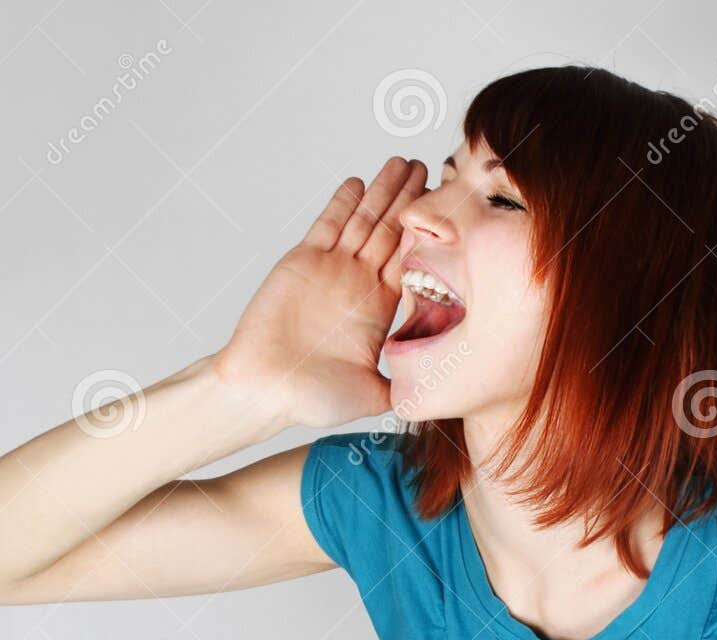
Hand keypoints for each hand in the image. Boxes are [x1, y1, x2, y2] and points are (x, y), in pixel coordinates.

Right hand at [215, 156, 427, 428]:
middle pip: (393, 232)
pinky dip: (343, 203)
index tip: (454, 212)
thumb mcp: (373, 394)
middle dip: (412, 201)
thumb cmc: (312, 398)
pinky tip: (359, 182)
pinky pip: (328, 225)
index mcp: (380, 308)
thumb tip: (443, 394)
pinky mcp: (303, 261)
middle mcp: (359, 283)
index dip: (433, 236)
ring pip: (364, 221)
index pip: (414, 262)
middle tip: (435, 169)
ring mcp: (332, 269)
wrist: (262, 389)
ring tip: (404, 162)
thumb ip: (405, 385)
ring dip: (384, 192)